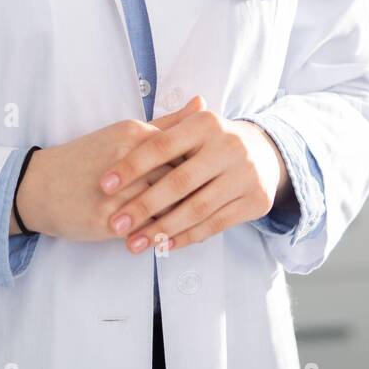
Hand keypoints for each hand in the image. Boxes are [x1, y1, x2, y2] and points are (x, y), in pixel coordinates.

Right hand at [14, 101, 201, 241]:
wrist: (39, 185)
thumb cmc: (84, 158)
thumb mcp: (122, 133)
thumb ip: (167, 123)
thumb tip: (202, 104)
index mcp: (133, 135)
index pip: (186, 149)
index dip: (204, 164)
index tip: (216, 173)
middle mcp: (128, 161)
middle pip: (181, 179)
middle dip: (200, 192)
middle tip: (216, 200)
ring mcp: (118, 193)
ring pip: (168, 208)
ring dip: (185, 218)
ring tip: (196, 222)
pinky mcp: (108, 221)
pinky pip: (147, 232)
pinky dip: (163, 235)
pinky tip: (172, 237)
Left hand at [98, 98, 290, 254]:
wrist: (265, 153)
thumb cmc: (210, 142)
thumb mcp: (189, 129)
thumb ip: (159, 131)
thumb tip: (124, 131)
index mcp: (205, 124)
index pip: (160, 146)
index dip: (131, 166)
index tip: (104, 185)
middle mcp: (229, 146)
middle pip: (178, 181)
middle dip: (143, 205)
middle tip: (116, 224)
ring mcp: (245, 175)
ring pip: (196, 208)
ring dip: (162, 229)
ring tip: (135, 242)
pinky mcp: (256, 201)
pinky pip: (215, 224)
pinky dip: (186, 236)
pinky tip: (163, 244)